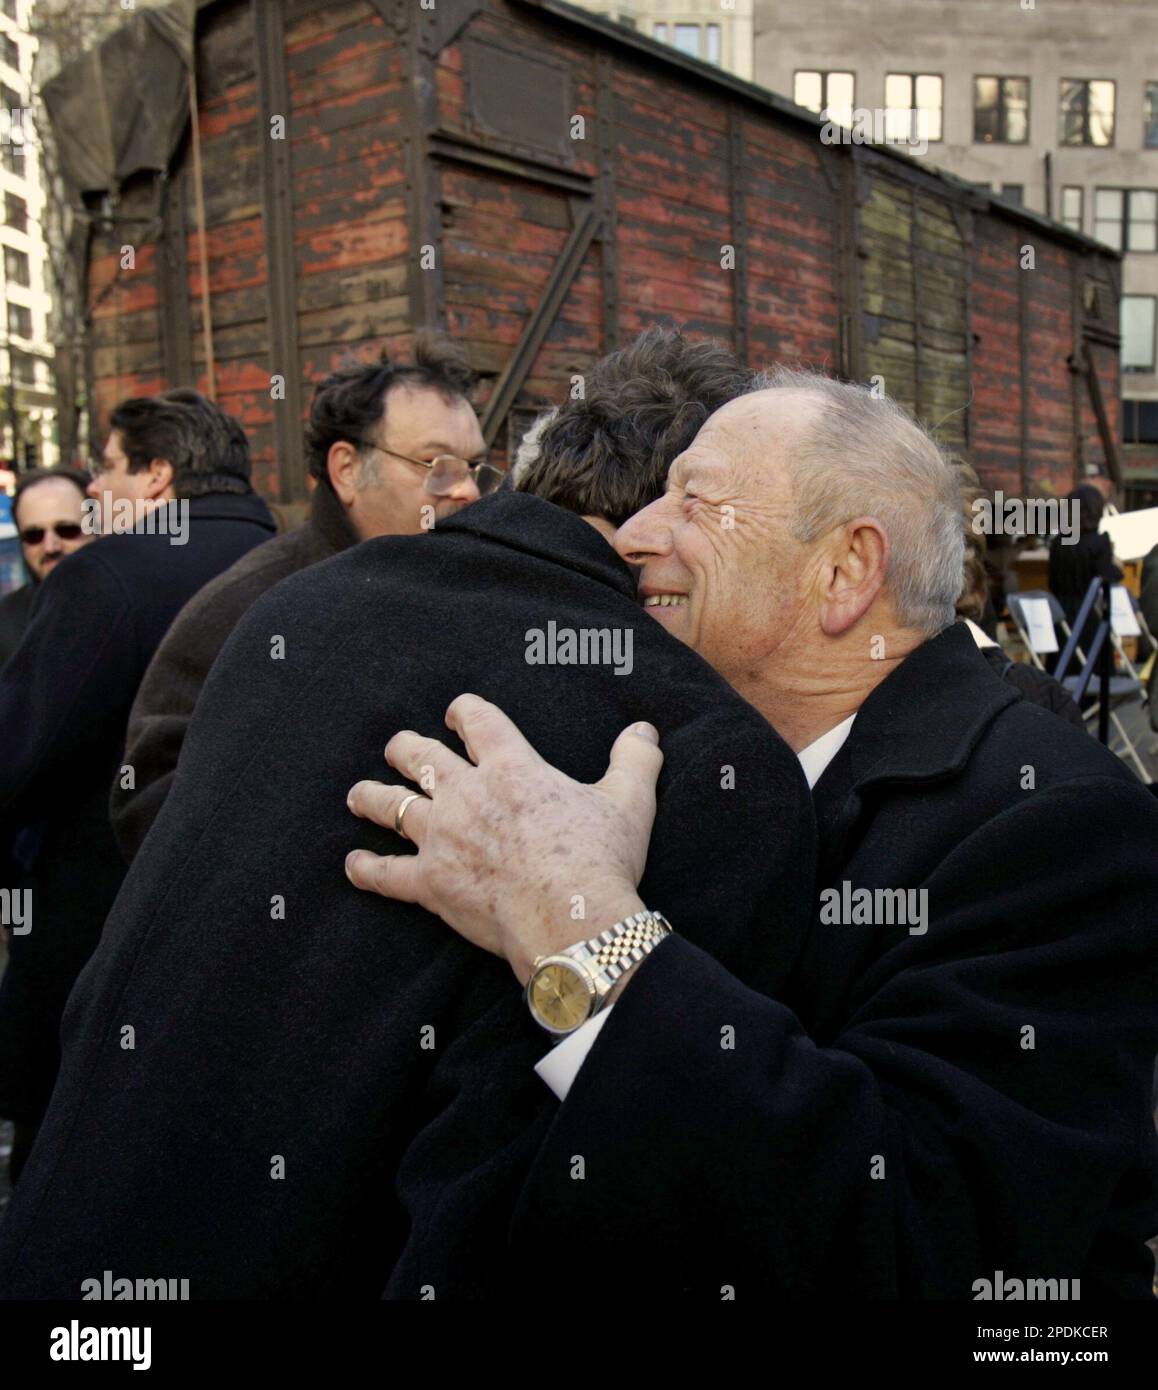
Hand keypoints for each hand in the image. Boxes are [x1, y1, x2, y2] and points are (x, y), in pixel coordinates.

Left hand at [344, 694, 661, 983]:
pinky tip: (354, 865)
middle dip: (405, 749)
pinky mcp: (431, 883)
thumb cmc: (601, 859)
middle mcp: (468, 796)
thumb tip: (645, 730)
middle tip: (398, 748)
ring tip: (359, 794)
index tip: (457, 712)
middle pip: (421, 757)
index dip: (464, 712)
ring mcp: (443, 839)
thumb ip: (635, 760)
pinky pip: (387, 874)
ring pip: (393, 807)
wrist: (572, 919)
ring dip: (373, 798)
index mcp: (513, 769)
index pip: (478, 722)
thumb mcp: (630, 802)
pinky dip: (368, 869)